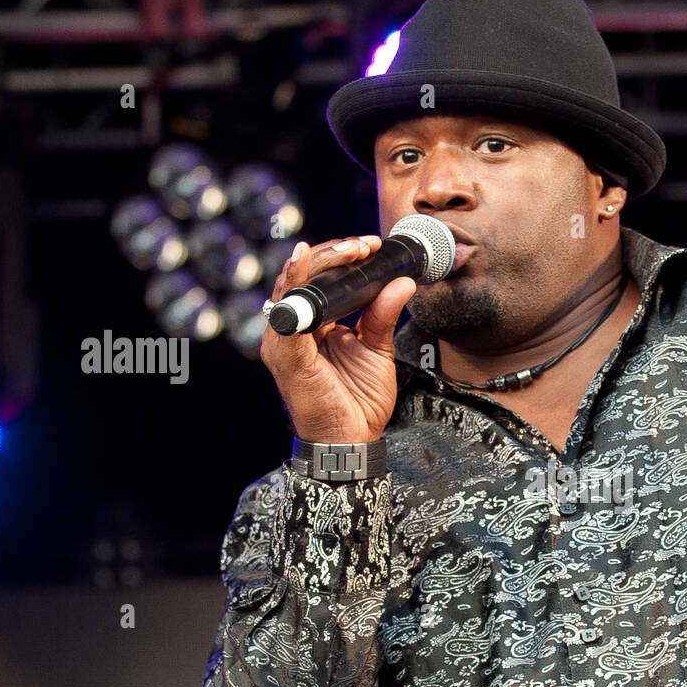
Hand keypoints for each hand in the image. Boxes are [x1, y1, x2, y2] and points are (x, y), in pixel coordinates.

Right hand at [259, 236, 417, 444]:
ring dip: (322, 262)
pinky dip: (295, 284)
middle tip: (365, 245)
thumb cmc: (359, 400)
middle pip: (303, 276)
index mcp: (310, 325)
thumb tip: (402, 281)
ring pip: (293, 286)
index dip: (340, 257)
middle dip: (334, 254)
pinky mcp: (286, 356)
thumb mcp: (377, 349)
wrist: (353, 441)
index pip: (316, 278)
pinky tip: (304, 261)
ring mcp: (284, 342)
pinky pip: (286, 313)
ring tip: (353, 251)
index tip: (371, 246)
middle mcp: (292, 329)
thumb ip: (383, 314)